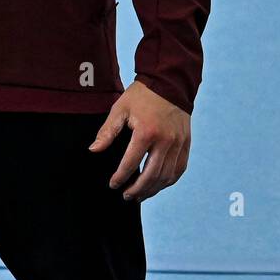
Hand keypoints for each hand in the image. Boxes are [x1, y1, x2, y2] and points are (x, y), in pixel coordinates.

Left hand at [88, 80, 189, 201]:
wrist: (169, 82)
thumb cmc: (141, 96)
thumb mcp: (120, 109)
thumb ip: (107, 131)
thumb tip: (93, 150)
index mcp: (146, 132)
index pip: (131, 163)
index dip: (121, 177)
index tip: (113, 184)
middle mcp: (165, 140)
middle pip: (151, 175)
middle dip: (137, 189)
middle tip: (126, 196)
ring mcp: (178, 143)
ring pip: (167, 176)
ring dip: (153, 189)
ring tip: (140, 195)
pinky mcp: (186, 143)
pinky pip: (179, 169)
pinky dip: (168, 181)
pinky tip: (158, 185)